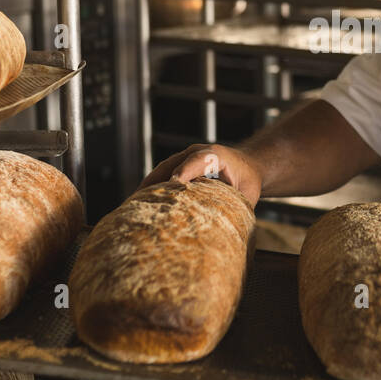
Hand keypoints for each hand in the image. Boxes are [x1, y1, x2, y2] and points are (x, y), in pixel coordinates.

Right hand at [138, 143, 261, 205]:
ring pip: (162, 169)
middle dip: (157, 182)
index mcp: (216, 155)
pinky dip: (151, 186)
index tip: (173, 183)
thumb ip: (236, 205)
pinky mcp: (178, 163)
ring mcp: (185, 156)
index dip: (184, 172)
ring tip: (133, 204)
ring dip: (148, 185)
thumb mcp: (247, 193)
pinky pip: (161, 173)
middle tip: (141, 202)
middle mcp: (197, 152)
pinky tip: (139, 202)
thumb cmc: (247, 182)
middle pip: (172, 164)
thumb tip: (223, 227)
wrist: (246, 165)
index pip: (198, 161)